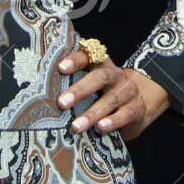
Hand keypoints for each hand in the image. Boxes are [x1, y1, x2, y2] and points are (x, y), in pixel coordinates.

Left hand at [56, 46, 170, 141]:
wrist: (141, 102)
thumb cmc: (105, 93)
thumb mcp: (93, 85)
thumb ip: (74, 84)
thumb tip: (41, 94)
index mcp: (101, 65)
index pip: (89, 55)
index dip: (76, 60)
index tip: (60, 68)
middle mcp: (115, 75)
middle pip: (101, 77)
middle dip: (80, 90)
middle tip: (62, 103)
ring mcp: (128, 92)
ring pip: (111, 99)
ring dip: (92, 113)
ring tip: (76, 126)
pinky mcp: (137, 109)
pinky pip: (125, 114)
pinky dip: (113, 121)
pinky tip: (101, 128)